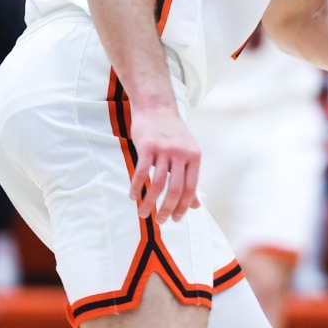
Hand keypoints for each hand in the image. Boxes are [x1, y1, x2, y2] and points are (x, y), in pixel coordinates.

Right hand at [126, 102, 200, 221]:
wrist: (156, 106)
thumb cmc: (171, 133)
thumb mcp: (187, 153)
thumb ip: (190, 179)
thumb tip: (195, 205)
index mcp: (194, 157)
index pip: (190, 189)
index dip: (183, 207)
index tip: (176, 219)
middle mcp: (181, 154)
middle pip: (175, 190)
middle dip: (167, 210)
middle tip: (160, 221)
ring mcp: (164, 150)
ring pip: (158, 184)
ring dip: (150, 203)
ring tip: (144, 213)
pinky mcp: (147, 146)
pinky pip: (142, 173)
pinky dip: (137, 188)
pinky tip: (133, 196)